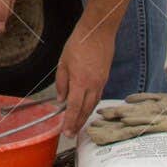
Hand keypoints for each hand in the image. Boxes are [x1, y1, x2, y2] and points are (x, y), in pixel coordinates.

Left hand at [55, 18, 116, 136]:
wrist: (98, 32)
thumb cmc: (79, 43)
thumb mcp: (63, 62)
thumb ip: (61, 82)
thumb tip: (61, 99)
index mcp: (80, 81)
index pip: (75, 107)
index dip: (70, 121)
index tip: (66, 132)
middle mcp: (93, 85)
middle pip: (86, 110)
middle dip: (78, 124)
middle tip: (71, 134)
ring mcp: (101, 82)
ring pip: (93, 105)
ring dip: (85, 116)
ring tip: (78, 125)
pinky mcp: (105, 78)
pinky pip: (97, 96)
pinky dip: (91, 105)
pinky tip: (86, 108)